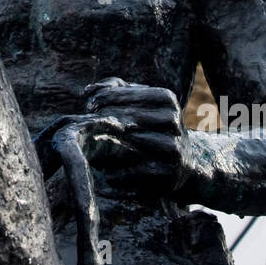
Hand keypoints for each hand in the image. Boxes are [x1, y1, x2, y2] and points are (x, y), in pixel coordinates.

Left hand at [37, 77, 188, 197]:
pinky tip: (106, 170)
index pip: (136, 93)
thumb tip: (87, 91)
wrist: (178, 163)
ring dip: (114, 141)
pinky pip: (141, 170)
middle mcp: (174, 122)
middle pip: (136, 117)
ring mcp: (174, 148)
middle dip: (109, 118)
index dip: (110, 97)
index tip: (90, 105)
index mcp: (166, 100)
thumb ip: (111, 91)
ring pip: (140, 140)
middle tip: (88, 122)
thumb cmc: (146, 127)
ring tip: (95, 141)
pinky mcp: (169, 173)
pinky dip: (121, 170)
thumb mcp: (134, 103)